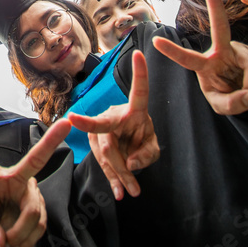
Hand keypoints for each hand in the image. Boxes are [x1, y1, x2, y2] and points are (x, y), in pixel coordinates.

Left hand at [0, 117, 70, 246]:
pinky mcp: (42, 205)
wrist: (1, 225)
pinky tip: (17, 243)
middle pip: (35, 160)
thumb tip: (3, 241)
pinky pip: (39, 226)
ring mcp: (31, 190)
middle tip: (67, 122)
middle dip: (51, 140)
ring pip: (31, 213)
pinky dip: (26, 241)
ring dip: (17, 235)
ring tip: (7, 243)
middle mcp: (15, 177)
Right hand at [67, 51, 158, 200]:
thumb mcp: (152, 148)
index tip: (138, 54)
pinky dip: (111, 178)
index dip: (140, 73)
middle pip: (110, 139)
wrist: (128, 148)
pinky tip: (118, 191)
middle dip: (121, 167)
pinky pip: (101, 161)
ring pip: (104, 153)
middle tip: (134, 190)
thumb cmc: (143, 141)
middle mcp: (115, 114)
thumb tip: (130, 163)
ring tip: (129, 192)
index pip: (139, 91)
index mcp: (135, 111)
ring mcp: (102, 127)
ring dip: (118, 175)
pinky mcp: (94, 140)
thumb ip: (147, 154)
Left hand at [153, 0, 247, 113]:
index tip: (155, 41)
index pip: (186, 59)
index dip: (172, 51)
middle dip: (215, 4)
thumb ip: (232, 104)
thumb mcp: (223, 106)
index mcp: (204, 65)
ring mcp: (240, 49)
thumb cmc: (228, 96)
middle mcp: (221, 51)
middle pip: (219, 25)